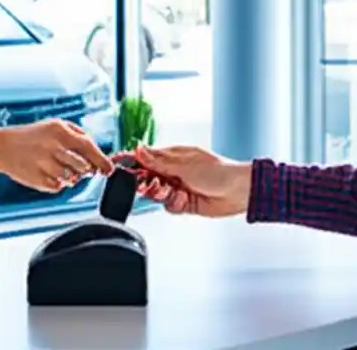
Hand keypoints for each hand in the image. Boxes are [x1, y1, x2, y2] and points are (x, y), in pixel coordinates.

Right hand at [0, 119, 114, 192]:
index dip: (102, 161)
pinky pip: (57, 187)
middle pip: (82, 166)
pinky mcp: (36, 179)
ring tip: (59, 167)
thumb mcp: (56, 125)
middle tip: (84, 169)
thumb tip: (98, 155)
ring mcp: (43, 164)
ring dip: (71, 177)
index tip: (109, 170)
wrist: (3, 147)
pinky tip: (47, 172)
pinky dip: (57, 183)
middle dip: (87, 171)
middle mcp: (52, 146)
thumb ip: (79, 136)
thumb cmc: (35, 136)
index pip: (88, 147)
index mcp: (59, 131)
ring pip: (71, 179)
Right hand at [121, 145, 251, 217]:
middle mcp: (173, 171)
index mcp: (172, 156)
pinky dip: (174, 205)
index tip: (117, 165)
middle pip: (147, 179)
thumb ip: (159, 161)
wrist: (238, 192)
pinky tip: (184, 201)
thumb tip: (139, 149)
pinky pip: (168, 206)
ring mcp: (178, 187)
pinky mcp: (184, 203)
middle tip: (158, 184)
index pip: (144, 158)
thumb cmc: (219, 171)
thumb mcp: (185, 164)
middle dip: (149, 184)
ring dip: (164, 196)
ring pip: (156, 195)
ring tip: (177, 192)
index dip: (130, 162)